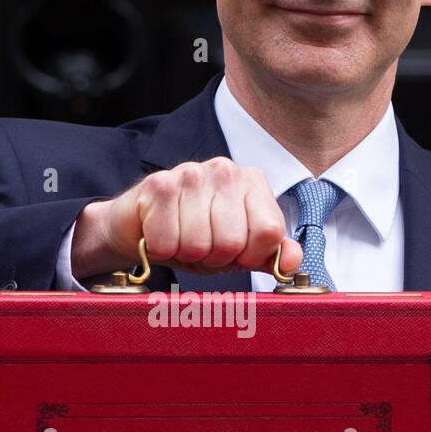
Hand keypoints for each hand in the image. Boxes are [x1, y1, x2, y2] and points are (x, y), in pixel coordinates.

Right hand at [71, 158, 303, 279]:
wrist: (137, 225)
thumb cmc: (192, 236)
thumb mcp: (238, 251)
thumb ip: (269, 254)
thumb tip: (293, 261)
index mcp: (252, 183)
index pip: (269, 233)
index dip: (249, 256)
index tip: (234, 253)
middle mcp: (226, 170)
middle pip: (233, 242)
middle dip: (213, 258)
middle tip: (200, 247)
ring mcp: (192, 173)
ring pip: (199, 245)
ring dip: (185, 255)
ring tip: (180, 240)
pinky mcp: (159, 184)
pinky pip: (168, 243)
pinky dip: (161, 250)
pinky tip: (159, 233)